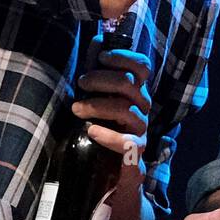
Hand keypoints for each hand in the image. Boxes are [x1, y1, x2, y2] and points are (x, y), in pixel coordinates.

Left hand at [71, 46, 151, 170]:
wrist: (105, 178)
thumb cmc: (98, 133)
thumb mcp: (94, 101)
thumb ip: (96, 74)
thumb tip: (96, 40)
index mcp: (134, 94)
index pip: (142, 67)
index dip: (124, 57)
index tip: (102, 57)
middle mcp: (141, 110)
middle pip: (130, 85)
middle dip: (102, 79)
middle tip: (81, 83)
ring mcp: (140, 132)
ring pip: (127, 110)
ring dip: (98, 105)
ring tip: (77, 108)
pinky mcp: (135, 157)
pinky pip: (129, 142)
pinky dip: (109, 135)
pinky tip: (91, 131)